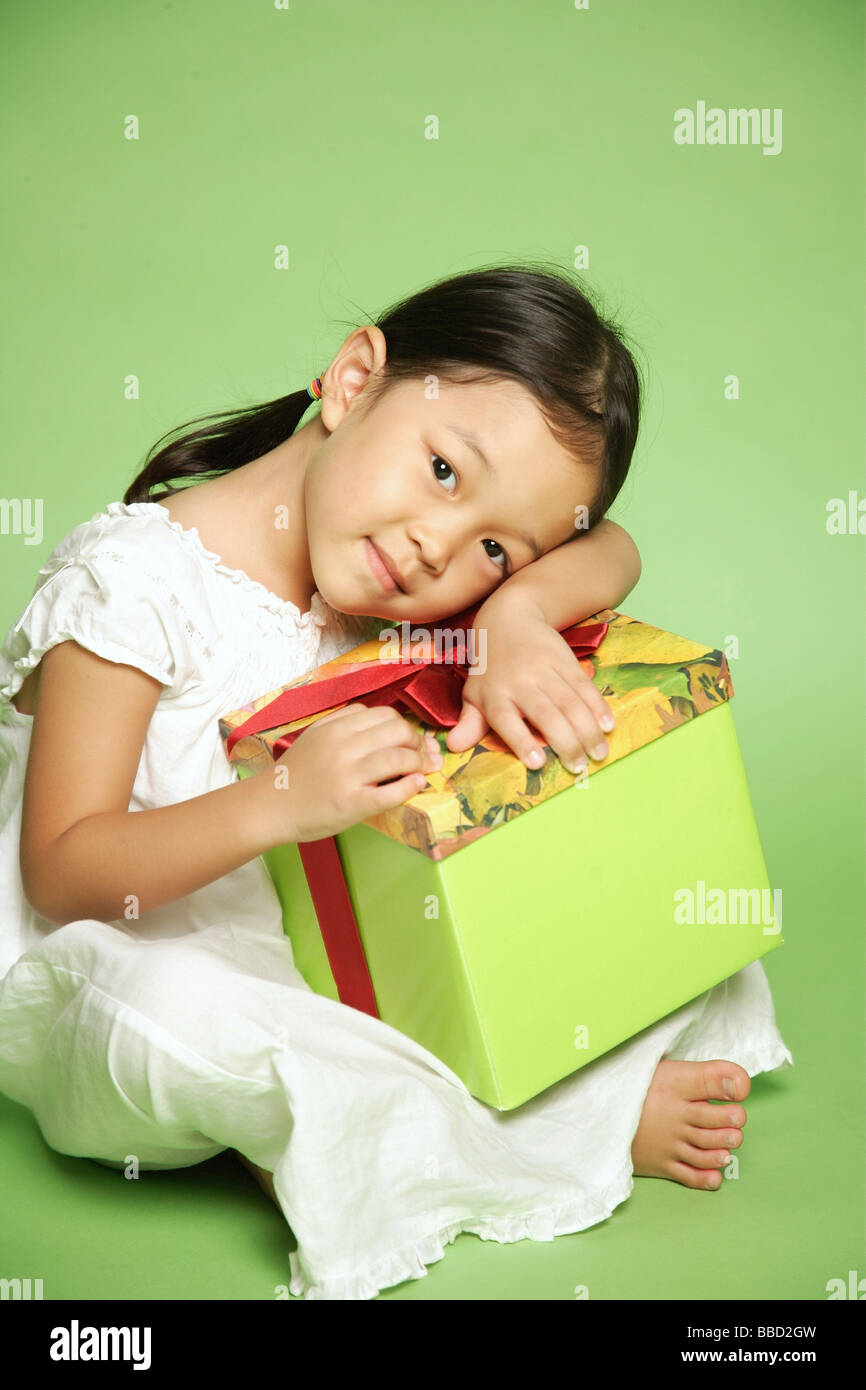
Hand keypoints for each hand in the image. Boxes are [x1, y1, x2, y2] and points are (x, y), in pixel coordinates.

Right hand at [267, 702, 442, 842]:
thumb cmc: (295, 774)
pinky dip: (410, 786)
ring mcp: (348, 775)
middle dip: (417, 741)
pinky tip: (416, 785)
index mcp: (336, 728)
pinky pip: (392, 792)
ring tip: (424, 770)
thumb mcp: (316, 735)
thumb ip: (345, 722)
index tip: (410, 739)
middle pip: (398, 730)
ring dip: (420, 762)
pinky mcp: (352, 803)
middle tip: (422, 754)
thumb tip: (385, 721)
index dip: (404, 726)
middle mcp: (343, 746)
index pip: (385, 715)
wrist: (270, 807)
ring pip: (400, 757)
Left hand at [446, 600, 615, 770]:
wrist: (509, 618)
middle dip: (566, 742)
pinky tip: (608, 725)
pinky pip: (584, 686)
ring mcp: (544, 670)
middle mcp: (519, 683)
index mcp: (494, 696)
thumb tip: (453, 747)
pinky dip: (598, 706)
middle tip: (579, 766)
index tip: (538, 763)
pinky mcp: (565, 659)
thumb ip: (470, 723)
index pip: (507, 722)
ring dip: (588, 729)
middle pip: (546, 714)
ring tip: (599, 752)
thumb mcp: (474, 693)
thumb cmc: (490, 666)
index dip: (522, 742)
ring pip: (570, 702)